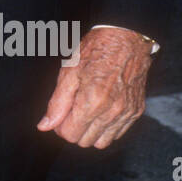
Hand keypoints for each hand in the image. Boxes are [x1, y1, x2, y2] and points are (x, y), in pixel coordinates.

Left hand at [37, 26, 153, 148]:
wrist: (127, 38)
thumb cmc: (96, 50)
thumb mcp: (69, 72)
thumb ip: (57, 103)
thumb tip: (45, 126)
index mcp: (93, 102)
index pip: (70, 135)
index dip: (60, 126)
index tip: (60, 113)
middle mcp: (112, 112)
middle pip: (84, 141)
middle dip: (74, 129)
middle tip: (71, 109)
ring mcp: (127, 113)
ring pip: (102, 142)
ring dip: (90, 131)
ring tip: (86, 110)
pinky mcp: (136, 111)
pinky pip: (118, 133)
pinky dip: (106, 127)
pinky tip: (101, 110)